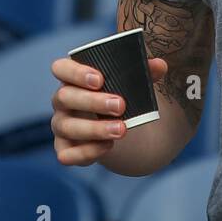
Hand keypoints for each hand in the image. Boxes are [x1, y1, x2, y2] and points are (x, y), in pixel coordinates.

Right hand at [49, 56, 168, 165]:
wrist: (115, 123)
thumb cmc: (117, 93)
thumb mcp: (131, 80)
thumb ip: (145, 71)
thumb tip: (160, 66)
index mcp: (71, 77)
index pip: (60, 68)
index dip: (76, 73)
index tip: (100, 79)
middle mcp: (61, 100)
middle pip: (64, 97)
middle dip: (92, 102)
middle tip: (121, 105)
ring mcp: (61, 125)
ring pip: (67, 127)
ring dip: (95, 129)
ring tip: (122, 129)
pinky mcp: (65, 148)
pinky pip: (67, 154)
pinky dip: (87, 152)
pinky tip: (108, 146)